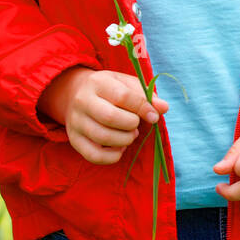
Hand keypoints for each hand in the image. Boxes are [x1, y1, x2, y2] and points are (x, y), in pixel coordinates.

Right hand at [43, 67, 169, 164]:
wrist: (76, 95)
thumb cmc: (110, 90)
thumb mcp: (127, 84)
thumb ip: (146, 96)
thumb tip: (164, 108)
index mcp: (98, 83)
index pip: (123, 96)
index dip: (143, 108)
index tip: (154, 116)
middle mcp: (83, 101)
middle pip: (110, 117)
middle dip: (132, 124)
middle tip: (137, 124)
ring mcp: (75, 122)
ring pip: (103, 137)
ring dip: (125, 139)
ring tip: (130, 134)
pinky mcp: (74, 140)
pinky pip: (94, 156)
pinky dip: (113, 156)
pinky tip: (120, 147)